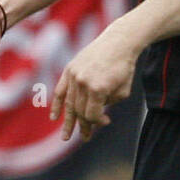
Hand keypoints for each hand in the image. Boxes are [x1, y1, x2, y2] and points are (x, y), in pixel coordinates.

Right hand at [50, 26, 137, 142]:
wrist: (118, 42)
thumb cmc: (124, 67)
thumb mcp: (123, 91)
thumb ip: (109, 105)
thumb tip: (97, 114)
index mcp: (98, 89)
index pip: (92, 115)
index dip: (98, 121)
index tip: (107, 121)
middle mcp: (83, 83)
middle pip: (79, 111)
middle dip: (84, 125)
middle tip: (86, 137)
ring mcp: (74, 75)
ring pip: (69, 103)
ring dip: (68, 121)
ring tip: (66, 137)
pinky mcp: (70, 69)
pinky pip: (60, 90)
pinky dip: (56, 105)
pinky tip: (55, 118)